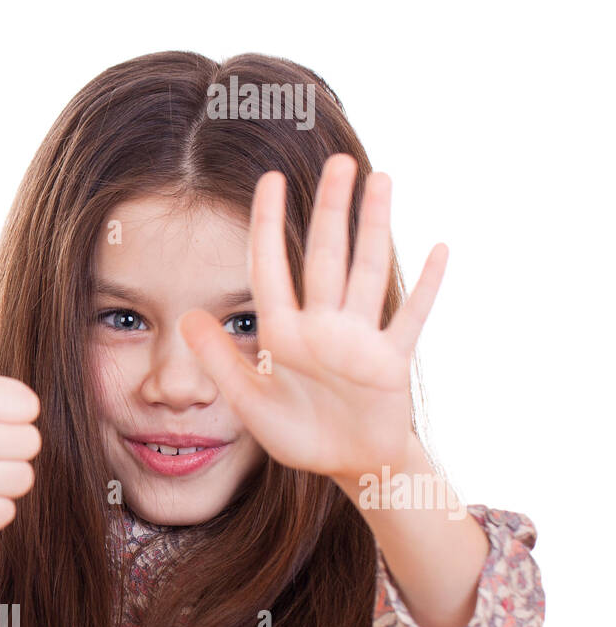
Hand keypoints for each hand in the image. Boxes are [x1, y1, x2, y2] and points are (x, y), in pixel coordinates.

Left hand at [177, 155, 447, 488]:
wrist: (348, 465)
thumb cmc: (300, 435)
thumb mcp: (251, 403)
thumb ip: (222, 361)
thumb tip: (187, 317)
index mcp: (285, 335)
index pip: (272, 270)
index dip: (270, 226)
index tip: (270, 181)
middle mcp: (323, 327)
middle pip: (327, 256)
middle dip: (332, 210)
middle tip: (339, 162)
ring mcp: (360, 339)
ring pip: (367, 272)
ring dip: (375, 227)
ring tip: (380, 179)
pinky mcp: (390, 360)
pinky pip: (410, 317)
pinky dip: (426, 287)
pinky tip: (439, 248)